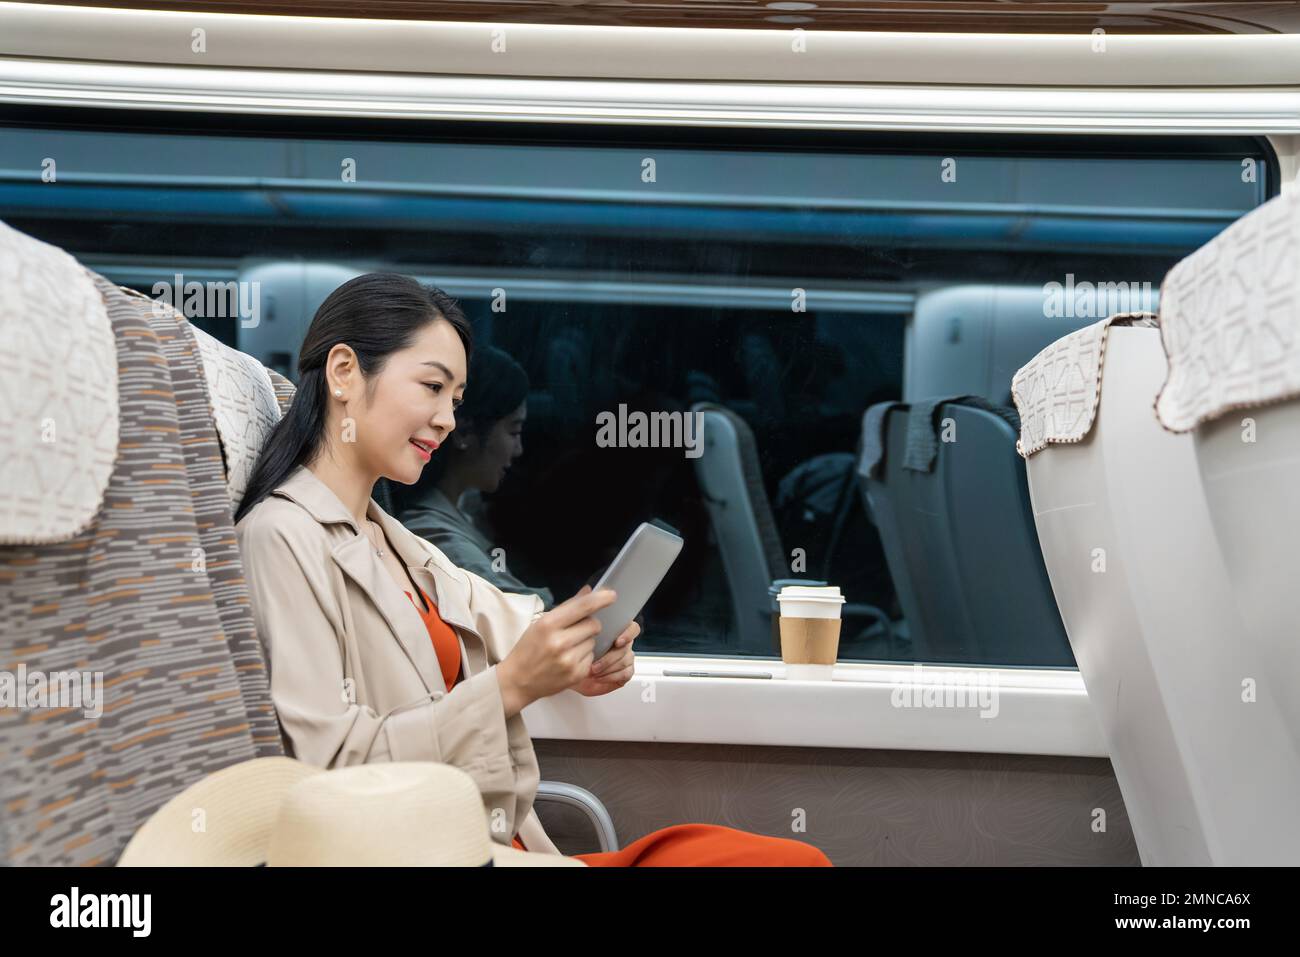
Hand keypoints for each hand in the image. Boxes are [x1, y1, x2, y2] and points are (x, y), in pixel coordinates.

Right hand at [497, 585, 615, 716]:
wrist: (518, 681)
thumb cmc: (528, 648)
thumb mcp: (541, 624)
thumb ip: (567, 607)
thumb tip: (589, 591)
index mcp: (549, 624)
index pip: (583, 607)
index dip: (601, 599)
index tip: (612, 595)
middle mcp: (560, 642)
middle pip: (594, 624)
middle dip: (590, 624)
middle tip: (576, 630)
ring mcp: (569, 660)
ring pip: (594, 641)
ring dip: (586, 641)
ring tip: (568, 648)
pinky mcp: (577, 674)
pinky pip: (592, 657)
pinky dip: (584, 656)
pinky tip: (569, 659)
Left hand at [570, 619, 638, 696]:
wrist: (575, 674)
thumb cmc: (579, 656)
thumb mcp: (582, 642)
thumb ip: (592, 634)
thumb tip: (592, 632)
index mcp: (616, 632)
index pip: (632, 628)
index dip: (628, 634)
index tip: (617, 642)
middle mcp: (623, 645)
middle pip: (626, 647)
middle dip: (608, 658)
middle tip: (594, 665)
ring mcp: (626, 659)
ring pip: (625, 661)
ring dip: (607, 668)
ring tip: (593, 672)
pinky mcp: (626, 673)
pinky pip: (625, 674)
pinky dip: (610, 677)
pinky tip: (600, 677)